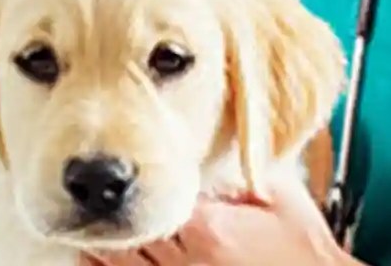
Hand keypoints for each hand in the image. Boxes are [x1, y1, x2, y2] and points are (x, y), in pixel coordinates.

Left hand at [81, 179, 345, 265]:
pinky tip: (98, 261)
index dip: (137, 183)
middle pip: (128, 234)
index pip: (155, 198)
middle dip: (110, 214)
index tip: (127, 162)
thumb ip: (247, 167)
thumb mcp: (280, 197)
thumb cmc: (304, 250)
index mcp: (208, 229)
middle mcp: (185, 262)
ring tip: (86, 225)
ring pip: (121, 265)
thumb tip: (222, 137)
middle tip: (91, 193)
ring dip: (101, 247)